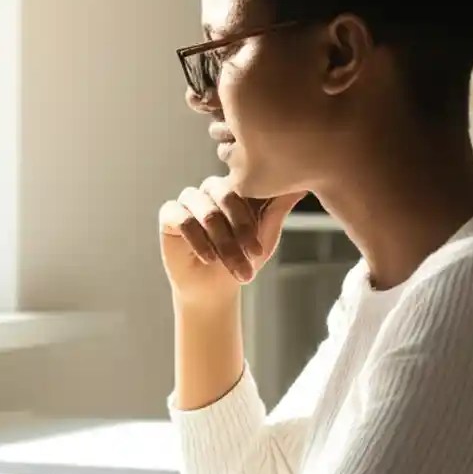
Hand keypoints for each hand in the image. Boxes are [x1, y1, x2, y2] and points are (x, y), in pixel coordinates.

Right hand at [158, 177, 305, 303]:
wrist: (216, 289)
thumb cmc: (243, 258)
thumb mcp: (265, 236)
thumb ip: (278, 208)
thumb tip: (303, 184)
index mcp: (234, 188)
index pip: (244, 187)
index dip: (250, 218)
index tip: (258, 251)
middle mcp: (211, 189)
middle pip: (224, 194)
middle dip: (238, 230)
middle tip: (250, 257)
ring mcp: (189, 199)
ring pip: (206, 211)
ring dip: (221, 242)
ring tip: (231, 266)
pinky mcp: (169, 213)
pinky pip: (182, 219)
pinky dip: (198, 241)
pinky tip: (208, 258)